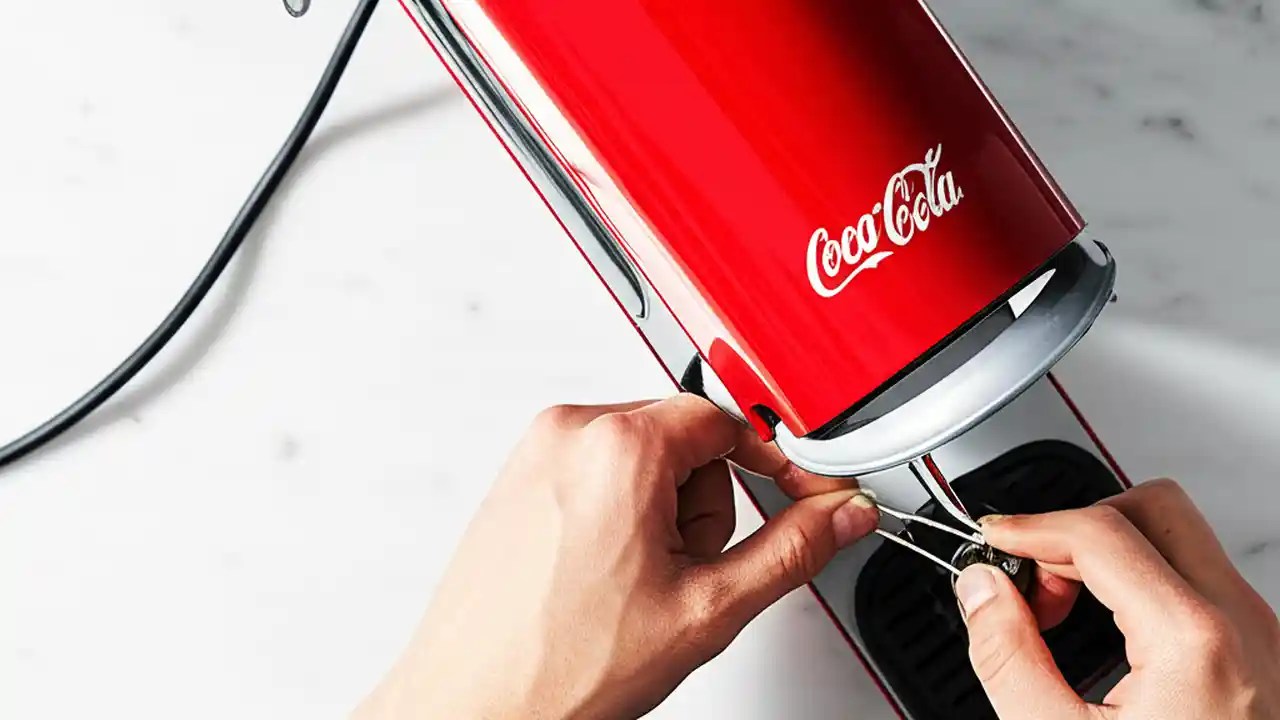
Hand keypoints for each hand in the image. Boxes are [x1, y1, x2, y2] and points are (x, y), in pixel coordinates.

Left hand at [354, 395, 879, 718]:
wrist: (473, 706)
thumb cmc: (559, 667)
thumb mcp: (705, 609)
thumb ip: (790, 550)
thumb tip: (839, 516)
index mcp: (619, 448)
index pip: (728, 421)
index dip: (771, 465)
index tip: (796, 495)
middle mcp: (569, 433)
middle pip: (683, 438)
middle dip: (700, 504)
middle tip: (683, 572)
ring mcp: (535, 454)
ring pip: (640, 456)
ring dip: (659, 513)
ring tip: (636, 582)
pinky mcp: (516, 478)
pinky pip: (595, 471)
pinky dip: (617, 515)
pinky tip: (604, 576)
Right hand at [955, 479, 1279, 718]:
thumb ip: (1007, 654)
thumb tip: (983, 591)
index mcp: (1193, 640)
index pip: (1099, 532)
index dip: (1028, 527)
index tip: (991, 543)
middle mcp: (1243, 626)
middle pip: (1153, 509)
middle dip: (1078, 526)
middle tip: (1032, 575)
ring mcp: (1261, 639)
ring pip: (1177, 540)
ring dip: (1108, 556)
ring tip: (1059, 613)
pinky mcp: (1261, 656)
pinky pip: (1195, 583)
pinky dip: (1138, 585)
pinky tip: (1102, 634)